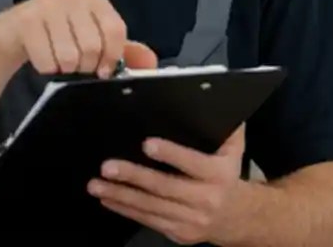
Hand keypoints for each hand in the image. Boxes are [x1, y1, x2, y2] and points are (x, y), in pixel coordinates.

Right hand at [0, 0, 157, 76]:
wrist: (12, 31)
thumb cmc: (59, 35)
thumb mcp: (93, 39)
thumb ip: (123, 51)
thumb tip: (151, 62)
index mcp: (95, 0)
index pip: (115, 29)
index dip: (113, 56)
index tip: (105, 71)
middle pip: (92, 46)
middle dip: (86, 66)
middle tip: (77, 66)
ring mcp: (48, 6)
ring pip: (69, 56)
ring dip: (65, 69)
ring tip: (60, 62)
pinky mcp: (26, 21)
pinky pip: (46, 60)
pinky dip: (46, 69)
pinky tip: (44, 59)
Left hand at [89, 125, 247, 245]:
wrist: (235, 217)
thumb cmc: (226, 174)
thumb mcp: (234, 149)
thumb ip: (226, 127)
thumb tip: (211, 98)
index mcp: (218, 174)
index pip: (193, 163)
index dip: (171, 154)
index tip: (147, 144)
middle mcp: (205, 199)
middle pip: (164, 187)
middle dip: (133, 176)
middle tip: (108, 166)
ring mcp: (190, 219)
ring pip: (150, 207)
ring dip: (120, 195)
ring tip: (97, 185)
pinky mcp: (178, 232)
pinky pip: (147, 220)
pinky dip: (125, 210)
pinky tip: (108, 199)